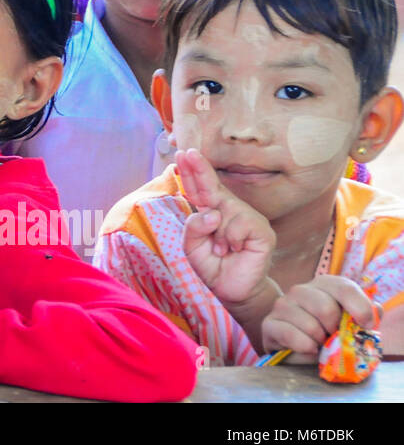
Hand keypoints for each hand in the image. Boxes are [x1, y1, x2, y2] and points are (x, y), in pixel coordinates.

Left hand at [178, 148, 275, 304]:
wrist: (230, 291)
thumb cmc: (210, 266)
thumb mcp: (191, 247)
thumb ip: (193, 228)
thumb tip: (210, 212)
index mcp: (211, 211)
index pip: (200, 188)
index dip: (192, 171)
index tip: (182, 153)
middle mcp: (230, 210)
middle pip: (213, 187)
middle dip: (200, 170)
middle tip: (188, 153)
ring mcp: (249, 219)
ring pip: (226, 209)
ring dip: (218, 231)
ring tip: (221, 249)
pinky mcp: (263, 231)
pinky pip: (242, 223)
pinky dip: (232, 237)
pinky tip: (233, 249)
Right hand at [261, 275, 381, 361]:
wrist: (297, 348)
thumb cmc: (327, 332)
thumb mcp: (349, 322)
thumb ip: (366, 314)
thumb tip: (375, 310)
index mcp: (323, 285)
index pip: (343, 287)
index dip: (359, 307)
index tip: (367, 325)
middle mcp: (300, 290)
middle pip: (326, 308)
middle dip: (335, 330)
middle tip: (334, 337)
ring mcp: (282, 305)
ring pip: (310, 325)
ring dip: (320, 341)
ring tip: (319, 343)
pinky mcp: (269, 323)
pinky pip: (292, 336)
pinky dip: (306, 347)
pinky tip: (308, 349)